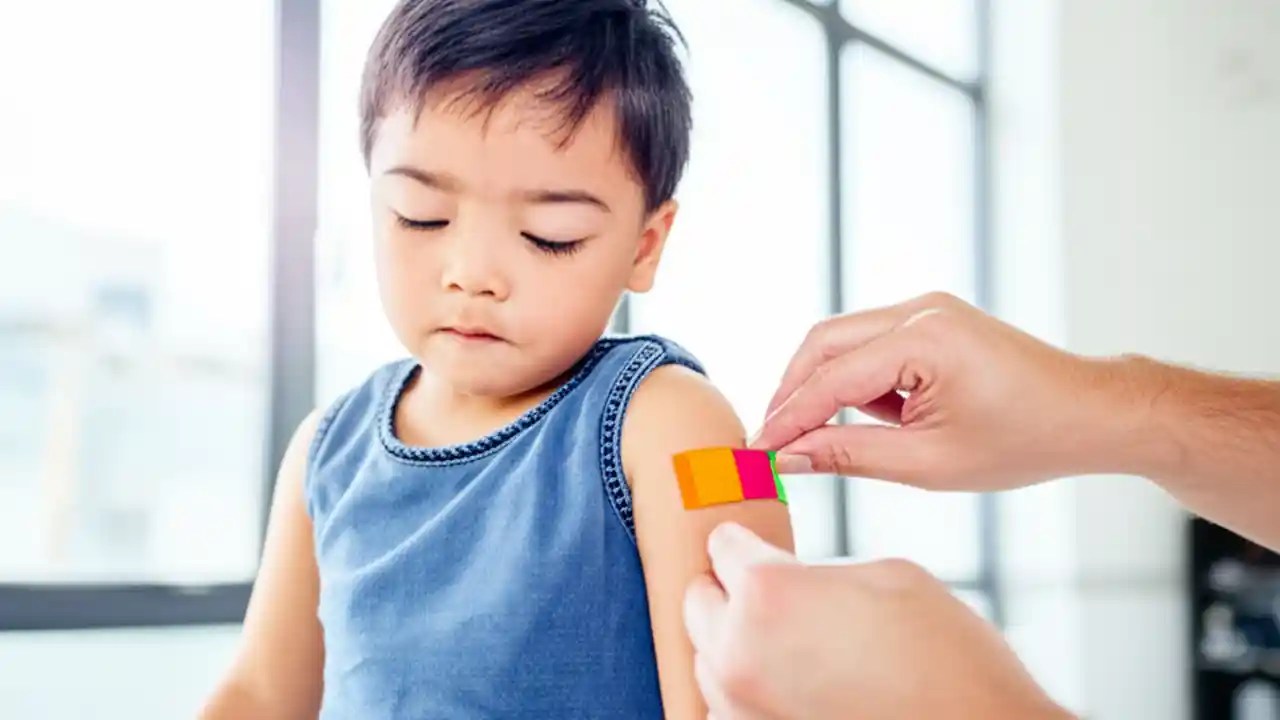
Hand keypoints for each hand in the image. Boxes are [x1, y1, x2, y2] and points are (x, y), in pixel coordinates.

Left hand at [683, 522, 1072, 719]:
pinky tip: (792, 688)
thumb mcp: (886, 576)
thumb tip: (793, 580)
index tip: (756, 544)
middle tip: (773, 594)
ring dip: (736, 643)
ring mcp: (739, 707)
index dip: (747, 541)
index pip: (722, 546)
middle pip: (699, 601)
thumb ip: (818, 573)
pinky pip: (726, 707)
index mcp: (768, 591)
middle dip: (731, 591)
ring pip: (707, 657)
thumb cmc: (948, 657)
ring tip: (790, 645)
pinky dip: (749, 693)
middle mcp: (738, 651)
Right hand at [749, 292, 1142, 489]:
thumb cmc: (1023, 441)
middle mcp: (920, 308)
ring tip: (827, 436)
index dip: (788, 418)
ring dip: (826, 387)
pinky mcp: (933, 318)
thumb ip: (849, 454)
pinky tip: (876, 420)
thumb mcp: (928, 463)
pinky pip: (872, 343)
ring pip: (843, 340)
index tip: (757, 451)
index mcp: (923, 338)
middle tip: (773, 440)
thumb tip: (790, 457)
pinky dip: (859, 381)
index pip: (830, 378)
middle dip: (793, 393)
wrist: (1089, 414)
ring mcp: (927, 307)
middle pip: (823, 343)